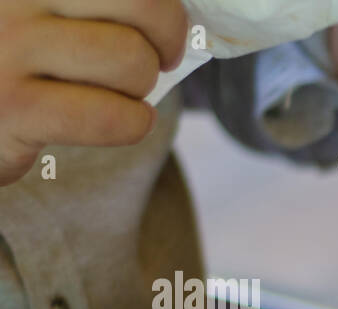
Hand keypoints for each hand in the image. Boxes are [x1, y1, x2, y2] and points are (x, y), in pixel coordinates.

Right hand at [0, 0, 188, 185]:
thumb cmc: (20, 58)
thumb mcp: (46, 11)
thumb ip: (101, 3)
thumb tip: (176, 11)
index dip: (163, 5)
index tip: (160, 23)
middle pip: (142, 1)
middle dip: (167, 39)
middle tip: (158, 57)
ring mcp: (6, 45)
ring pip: (130, 59)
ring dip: (142, 86)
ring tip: (123, 90)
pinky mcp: (11, 106)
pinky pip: (111, 116)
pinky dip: (135, 123)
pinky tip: (128, 120)